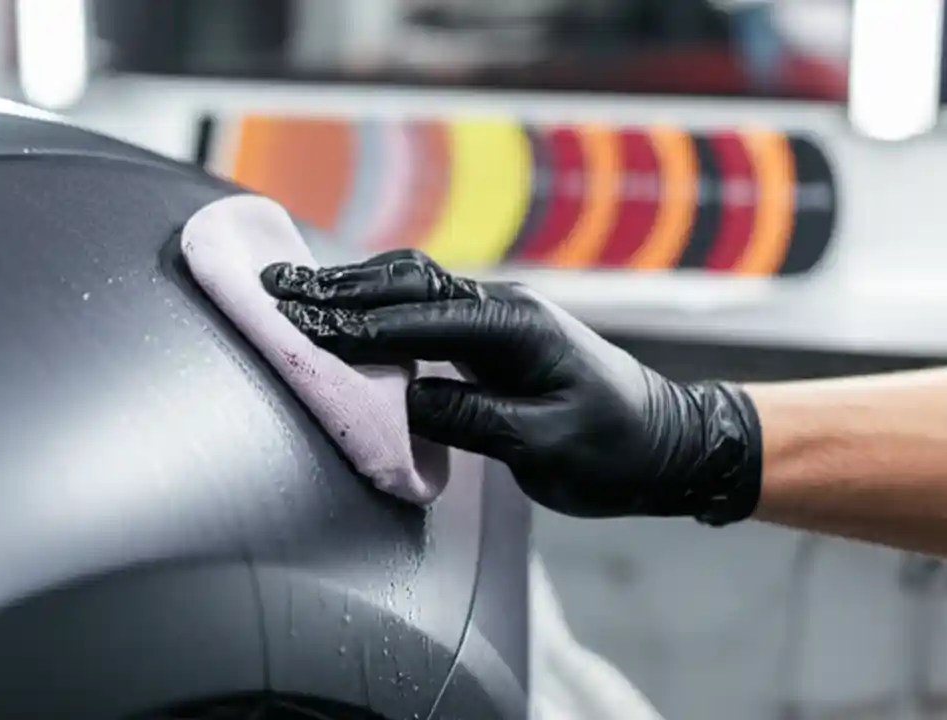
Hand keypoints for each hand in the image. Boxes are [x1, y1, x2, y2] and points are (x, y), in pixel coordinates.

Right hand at [262, 250, 761, 524]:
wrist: (671, 442)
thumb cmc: (615, 452)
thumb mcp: (547, 448)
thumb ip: (474, 419)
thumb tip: (407, 400)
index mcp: (517, 329)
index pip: (420, 320)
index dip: (357, 327)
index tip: (300, 329)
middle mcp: (504, 308)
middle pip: (408, 281)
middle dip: (339, 289)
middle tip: (275, 289)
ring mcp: (500, 316)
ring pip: (414, 284)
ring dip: (355, 288)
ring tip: (295, 290)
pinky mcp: (495, 334)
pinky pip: (427, 305)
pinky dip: (381, 303)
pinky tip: (349, 307)